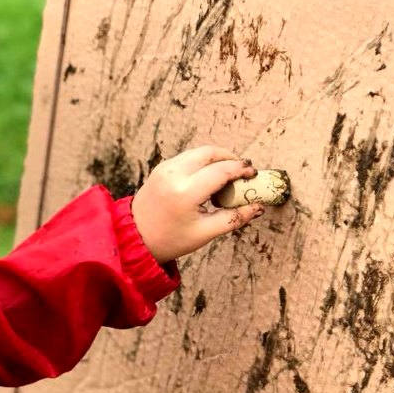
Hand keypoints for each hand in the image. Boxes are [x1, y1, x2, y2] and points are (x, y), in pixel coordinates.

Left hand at [132, 145, 264, 262]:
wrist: (135, 238)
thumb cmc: (171, 240)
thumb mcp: (205, 233)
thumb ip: (234, 218)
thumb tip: (258, 207)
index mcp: (185, 193)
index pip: (221, 171)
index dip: (241, 170)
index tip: (253, 174)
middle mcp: (174, 174)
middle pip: (211, 153)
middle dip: (231, 158)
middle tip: (243, 171)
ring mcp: (165, 168)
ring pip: (199, 152)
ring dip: (217, 159)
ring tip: (228, 176)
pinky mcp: (161, 167)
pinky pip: (188, 157)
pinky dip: (203, 162)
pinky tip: (209, 179)